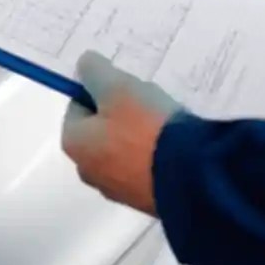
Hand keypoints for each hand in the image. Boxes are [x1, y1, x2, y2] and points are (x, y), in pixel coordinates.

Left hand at [61, 51, 184, 215]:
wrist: (191, 178)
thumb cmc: (145, 127)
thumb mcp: (117, 88)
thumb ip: (95, 72)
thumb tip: (84, 64)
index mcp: (74, 144)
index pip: (78, 106)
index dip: (100, 91)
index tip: (126, 88)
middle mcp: (88, 171)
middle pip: (101, 130)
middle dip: (122, 115)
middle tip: (148, 104)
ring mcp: (118, 190)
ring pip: (124, 150)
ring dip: (141, 136)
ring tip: (167, 125)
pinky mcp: (146, 201)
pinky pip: (146, 169)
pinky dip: (157, 156)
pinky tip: (177, 148)